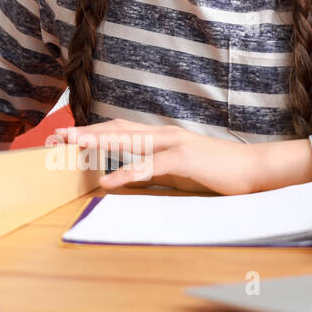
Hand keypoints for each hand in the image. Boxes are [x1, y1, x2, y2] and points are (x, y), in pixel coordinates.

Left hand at [54, 119, 262, 195]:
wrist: (255, 170)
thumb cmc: (216, 173)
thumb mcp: (176, 172)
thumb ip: (151, 169)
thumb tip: (125, 175)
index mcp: (159, 136)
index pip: (118, 130)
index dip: (91, 132)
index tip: (65, 137)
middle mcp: (163, 134)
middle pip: (116, 129)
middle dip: (84, 132)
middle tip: (56, 136)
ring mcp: (173, 143)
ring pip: (128, 140)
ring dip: (97, 143)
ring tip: (72, 147)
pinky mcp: (185, 159)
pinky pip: (150, 166)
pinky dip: (126, 173)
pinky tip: (107, 182)